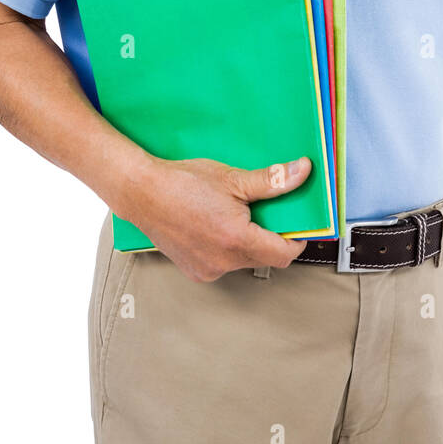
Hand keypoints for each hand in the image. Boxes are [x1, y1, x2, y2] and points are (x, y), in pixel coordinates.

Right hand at [119, 153, 311, 281]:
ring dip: (248, 243)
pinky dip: (228, 249)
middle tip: (263, 212)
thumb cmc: (182, 184)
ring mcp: (207, 269)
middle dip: (270, 237)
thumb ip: (271, 180)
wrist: (141, 193)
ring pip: (244, 261)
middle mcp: (222, 262)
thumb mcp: (232, 178)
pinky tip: (217, 226)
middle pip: (265, 258)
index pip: (284, 254)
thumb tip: (300, 173)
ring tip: (235, 216)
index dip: (296, 240)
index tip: (298, 225)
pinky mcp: (195, 271)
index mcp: (236, 240)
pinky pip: (224, 264)